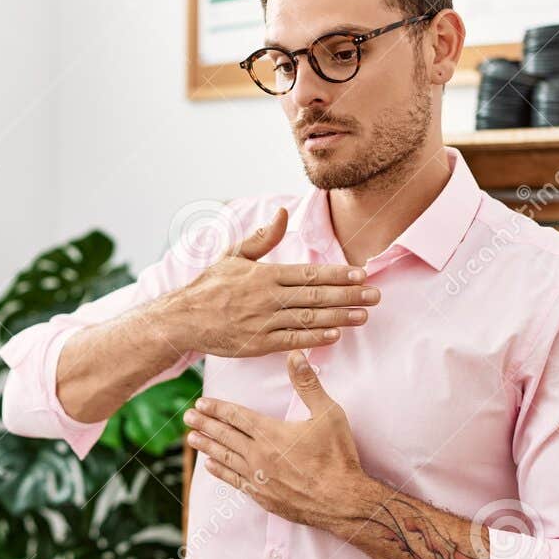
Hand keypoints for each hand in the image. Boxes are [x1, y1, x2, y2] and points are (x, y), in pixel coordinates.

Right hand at [156, 208, 378, 358]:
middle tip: (376, 295)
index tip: (361, 274)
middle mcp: (267, 298)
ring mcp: (263, 322)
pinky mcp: (258, 344)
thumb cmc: (209, 287)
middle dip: (349, 295)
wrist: (183, 319)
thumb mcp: (232, 256)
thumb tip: (281, 215)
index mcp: (264, 274)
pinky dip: (314, 339)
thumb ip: (260, 238)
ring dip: (339, 317)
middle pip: (316, 295)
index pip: (308, 273)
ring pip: (308, 319)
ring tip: (364, 315)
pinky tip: (335, 335)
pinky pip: (292, 341)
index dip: (337, 274)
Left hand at [182, 350, 378, 528]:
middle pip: (225, 435)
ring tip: (191, 439)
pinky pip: (234, 481)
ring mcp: (258, 478)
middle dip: (205, 424)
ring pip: (225, 458)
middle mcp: (258, 455)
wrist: (341, 501)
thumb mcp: (327, 413)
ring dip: (207, 447)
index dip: (217, 408)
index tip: (201, 403)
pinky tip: (210, 466)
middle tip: (187, 417)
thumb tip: (295, 355)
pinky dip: (220, 472)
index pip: (236, 416)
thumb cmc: (337, 456)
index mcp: (270, 433)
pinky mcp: (262, 496)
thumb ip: (307, 384)